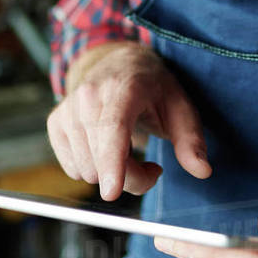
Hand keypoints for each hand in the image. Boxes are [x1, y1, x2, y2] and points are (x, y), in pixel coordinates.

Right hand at [48, 42, 211, 199]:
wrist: (119, 64)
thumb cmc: (153, 89)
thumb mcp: (182, 108)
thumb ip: (191, 141)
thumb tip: (202, 170)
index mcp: (124, 87)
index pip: (113, 128)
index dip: (112, 162)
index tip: (111, 193)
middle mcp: (89, 94)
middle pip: (102, 159)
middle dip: (131, 176)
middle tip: (152, 166)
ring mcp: (68, 108)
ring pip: (87, 170)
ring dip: (112, 175)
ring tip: (129, 153)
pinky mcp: (54, 122)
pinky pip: (72, 169)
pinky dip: (92, 170)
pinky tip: (106, 152)